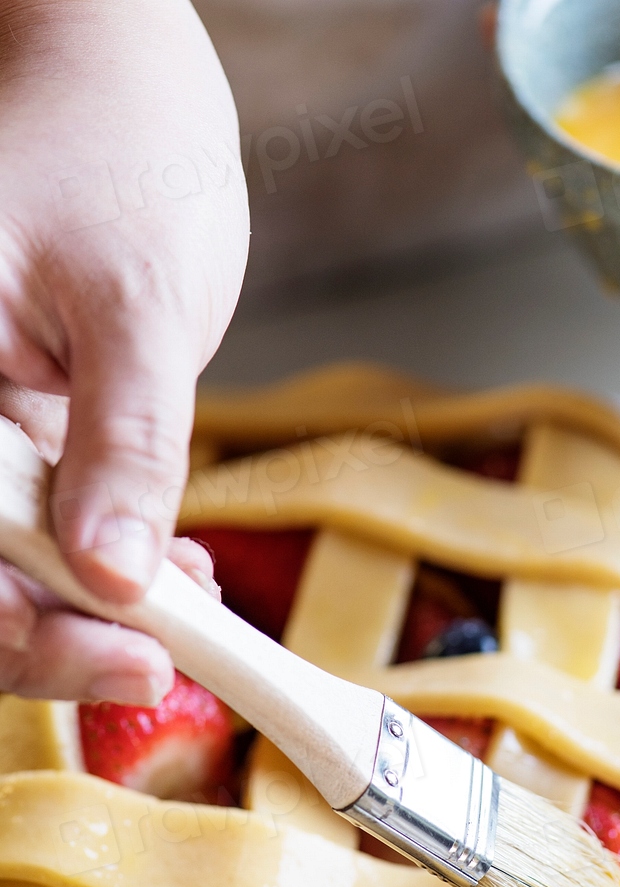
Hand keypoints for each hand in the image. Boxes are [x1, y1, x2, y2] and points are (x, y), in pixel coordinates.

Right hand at [0, 0, 247, 701]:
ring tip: (186, 619)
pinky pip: (46, 524)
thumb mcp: (139, 304)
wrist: (120, 81)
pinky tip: (175, 576)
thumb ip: (127, 441)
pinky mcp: (16, 432)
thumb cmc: (119, 148)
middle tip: (160, 658)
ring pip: (7, 565)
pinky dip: (108, 562)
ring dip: (93, 609)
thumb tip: (113, 576)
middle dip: (57, 635)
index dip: (22, 629)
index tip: (131, 656)